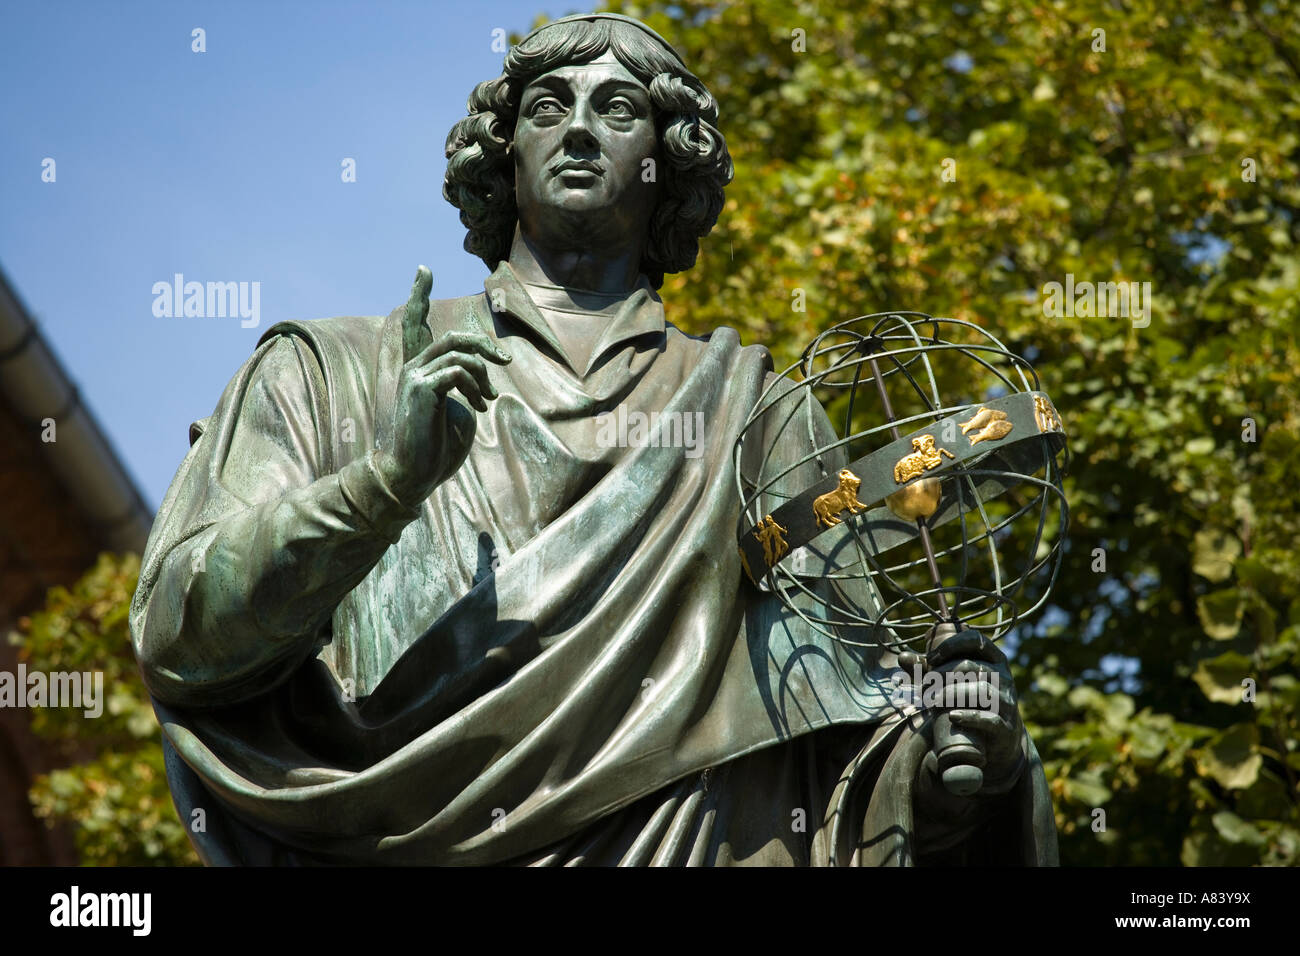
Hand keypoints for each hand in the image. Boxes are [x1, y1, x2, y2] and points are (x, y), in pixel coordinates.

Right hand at [375, 266, 511, 506]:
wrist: (413, 476)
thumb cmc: (435, 450)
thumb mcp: (457, 413)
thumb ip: (464, 389)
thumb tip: (480, 380)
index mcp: (418, 372)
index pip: (414, 325)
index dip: (419, 295)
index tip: (424, 269)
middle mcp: (412, 369)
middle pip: (453, 337)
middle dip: (484, 345)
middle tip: (504, 362)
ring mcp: (414, 378)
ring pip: (461, 355)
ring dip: (484, 377)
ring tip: (488, 400)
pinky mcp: (422, 390)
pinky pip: (459, 371)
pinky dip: (476, 386)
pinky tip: (479, 405)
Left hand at [900, 628, 1026, 795]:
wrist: (999, 740)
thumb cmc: (972, 702)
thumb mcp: (957, 682)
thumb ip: (931, 670)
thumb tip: (903, 658)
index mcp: (993, 660)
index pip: (975, 640)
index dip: (951, 645)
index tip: (931, 657)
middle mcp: (1003, 677)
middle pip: (972, 666)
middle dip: (943, 673)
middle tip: (924, 686)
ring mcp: (1007, 702)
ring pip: (982, 690)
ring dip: (952, 693)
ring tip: (932, 700)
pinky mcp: (1005, 726)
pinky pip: (990, 719)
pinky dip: (970, 717)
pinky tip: (952, 717)